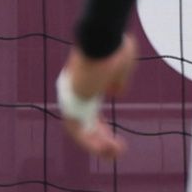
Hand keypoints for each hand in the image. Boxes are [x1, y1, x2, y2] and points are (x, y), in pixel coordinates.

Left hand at [55, 36, 139, 159]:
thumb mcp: (121, 65)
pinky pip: (81, 133)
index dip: (98, 128)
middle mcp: (73, 92)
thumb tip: (116, 92)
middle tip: (116, 149)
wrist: (101, 39)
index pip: (87, 111)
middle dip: (99, 139)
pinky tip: (112, 148)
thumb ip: (118, 79)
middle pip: (82, 124)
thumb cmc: (112, 46)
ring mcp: (71, 99)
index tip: (112, 137)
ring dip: (98, 146)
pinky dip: (94, 144)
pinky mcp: (73, 105)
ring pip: (80, 131)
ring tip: (116, 152)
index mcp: (83, 83)